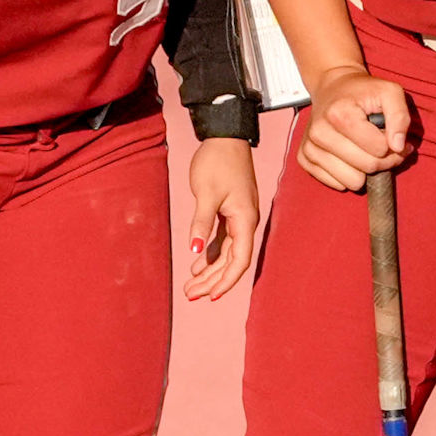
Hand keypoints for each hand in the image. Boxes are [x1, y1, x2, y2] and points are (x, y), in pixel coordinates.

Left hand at [182, 134, 262, 300]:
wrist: (225, 138)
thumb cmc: (217, 162)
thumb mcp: (206, 193)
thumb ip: (202, 223)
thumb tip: (196, 251)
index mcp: (245, 219)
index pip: (239, 260)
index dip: (226, 281)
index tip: (210, 297)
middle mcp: (246, 222)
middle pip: (231, 261)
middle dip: (212, 281)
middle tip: (190, 294)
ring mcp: (239, 218)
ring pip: (226, 253)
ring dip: (210, 270)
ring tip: (190, 285)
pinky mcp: (231, 212)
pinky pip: (222, 240)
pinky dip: (210, 254)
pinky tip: (197, 265)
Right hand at [292, 68, 411, 191]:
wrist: (332, 88)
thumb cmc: (363, 92)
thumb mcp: (389, 92)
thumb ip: (400, 116)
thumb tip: (398, 146)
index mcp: (339, 114)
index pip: (379, 149)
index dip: (393, 146)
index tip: (392, 136)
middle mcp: (319, 132)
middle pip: (367, 167)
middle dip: (382, 161)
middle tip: (383, 147)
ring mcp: (309, 147)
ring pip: (352, 182)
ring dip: (364, 170)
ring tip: (365, 151)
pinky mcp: (304, 159)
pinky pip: (336, 185)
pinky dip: (347, 174)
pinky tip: (348, 156)